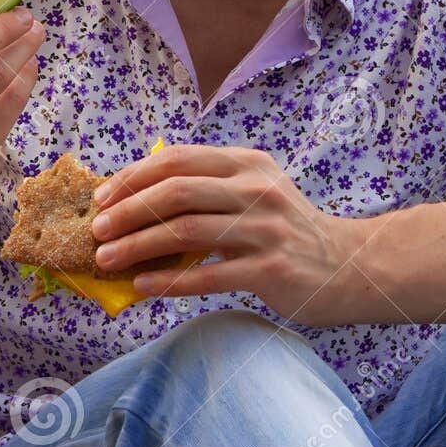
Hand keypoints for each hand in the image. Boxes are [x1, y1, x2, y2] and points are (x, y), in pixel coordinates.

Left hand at [89, 145, 364, 324]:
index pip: (177, 159)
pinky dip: (169, 281)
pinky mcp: (271, 269)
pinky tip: (143, 286)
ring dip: (138, 247)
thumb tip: (131, 199)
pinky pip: (208, 275)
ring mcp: (266, 229)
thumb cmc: (286, 229)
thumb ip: (206, 187)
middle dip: (127, 211)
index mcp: (246, 163)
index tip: (101, 198)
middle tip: (96, 231)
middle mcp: (256, 189)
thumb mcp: (253, 191)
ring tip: (107, 260)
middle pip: (176, 192)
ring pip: (186, 232)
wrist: (350, 266)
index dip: (132, 176)